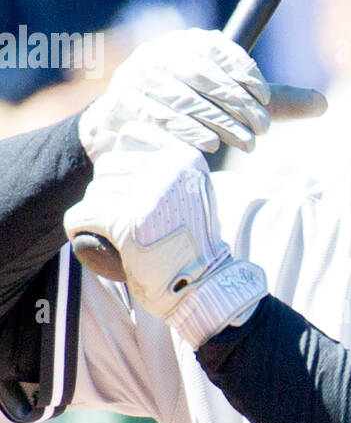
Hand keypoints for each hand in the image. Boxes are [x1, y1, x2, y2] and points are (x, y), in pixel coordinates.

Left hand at [63, 122, 266, 348]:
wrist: (203, 284)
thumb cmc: (195, 241)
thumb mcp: (195, 190)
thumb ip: (171, 166)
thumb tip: (128, 138)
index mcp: (184, 156)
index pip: (131, 138)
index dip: (122, 165)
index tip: (128, 190)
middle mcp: (167, 169)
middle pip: (108, 167)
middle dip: (106, 191)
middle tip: (118, 217)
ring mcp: (147, 195)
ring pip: (94, 192)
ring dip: (94, 212)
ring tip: (107, 230)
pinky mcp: (126, 222)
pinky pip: (81, 215)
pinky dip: (76, 227)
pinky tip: (81, 236)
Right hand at [78, 28, 326, 161]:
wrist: (128, 129)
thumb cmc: (194, 111)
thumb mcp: (236, 103)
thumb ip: (276, 102)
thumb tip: (325, 104)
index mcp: (191, 44)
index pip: (222, 51)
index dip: (246, 73)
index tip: (267, 99)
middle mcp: (162, 54)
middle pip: (205, 76)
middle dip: (238, 105)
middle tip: (263, 130)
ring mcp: (139, 77)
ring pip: (186, 98)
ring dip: (219, 123)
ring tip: (246, 143)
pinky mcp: (123, 104)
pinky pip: (159, 116)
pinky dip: (187, 131)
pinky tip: (210, 146)